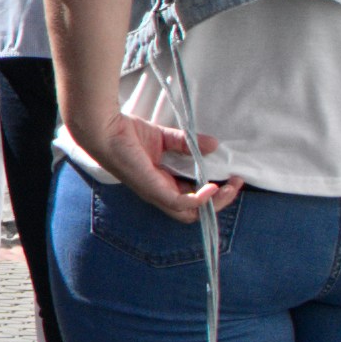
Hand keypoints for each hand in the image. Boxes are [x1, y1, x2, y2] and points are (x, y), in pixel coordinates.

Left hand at [65, 81, 238, 223]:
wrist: (104, 129)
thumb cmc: (126, 133)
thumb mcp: (164, 138)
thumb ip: (187, 143)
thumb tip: (214, 144)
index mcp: (161, 184)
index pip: (192, 198)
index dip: (214, 193)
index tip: (232, 178)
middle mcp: (159, 193)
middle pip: (194, 212)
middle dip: (219, 202)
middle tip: (236, 185)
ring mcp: (155, 193)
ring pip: (190, 212)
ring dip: (214, 203)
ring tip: (230, 187)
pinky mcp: (152, 189)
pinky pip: (179, 203)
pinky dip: (198, 199)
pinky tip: (211, 187)